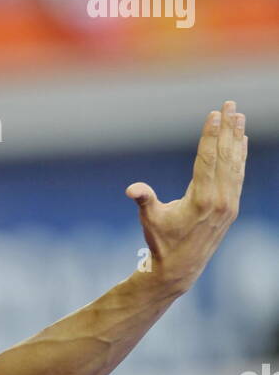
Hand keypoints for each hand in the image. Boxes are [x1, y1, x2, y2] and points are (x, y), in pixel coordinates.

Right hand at [126, 100, 246, 292]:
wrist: (180, 269)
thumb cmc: (162, 242)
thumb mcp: (150, 220)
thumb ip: (144, 200)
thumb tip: (132, 189)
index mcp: (202, 199)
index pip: (208, 159)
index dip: (211, 135)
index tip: (215, 113)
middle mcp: (221, 200)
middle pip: (225, 156)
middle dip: (227, 129)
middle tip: (230, 105)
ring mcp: (229, 204)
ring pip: (235, 164)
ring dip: (236, 139)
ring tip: (239, 117)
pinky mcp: (231, 208)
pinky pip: (238, 176)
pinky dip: (240, 157)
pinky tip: (241, 142)